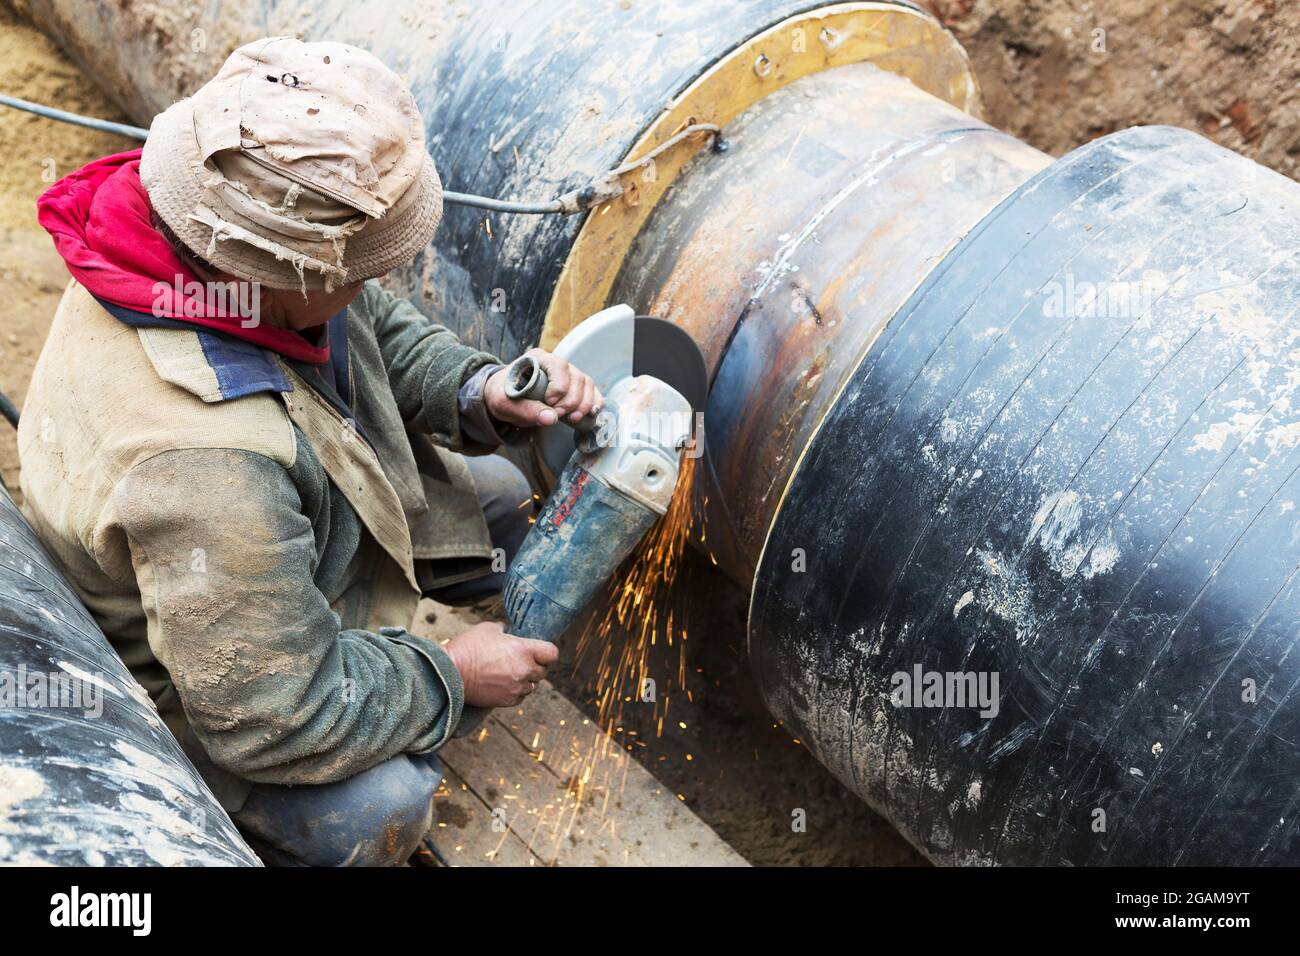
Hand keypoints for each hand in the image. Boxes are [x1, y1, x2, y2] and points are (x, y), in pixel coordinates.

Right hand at [443, 621, 557, 707]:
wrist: (451, 673)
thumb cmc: (468, 648)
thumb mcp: (488, 629)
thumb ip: (503, 631)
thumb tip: (506, 633)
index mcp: (524, 649)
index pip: (552, 653)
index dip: (547, 653)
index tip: (539, 652)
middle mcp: (525, 670)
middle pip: (543, 671)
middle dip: (534, 666)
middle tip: (519, 662)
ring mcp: (517, 687)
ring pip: (532, 686)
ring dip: (524, 680)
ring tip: (508, 674)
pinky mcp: (507, 701)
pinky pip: (520, 697)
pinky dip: (515, 692)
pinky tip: (502, 684)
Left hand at [484, 348, 601, 427]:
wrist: (504, 398)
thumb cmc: (502, 396)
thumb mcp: (505, 404)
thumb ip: (526, 410)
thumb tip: (550, 419)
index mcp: (537, 359)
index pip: (559, 366)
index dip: (559, 387)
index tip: (550, 403)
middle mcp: (555, 363)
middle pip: (576, 377)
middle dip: (571, 400)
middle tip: (558, 415)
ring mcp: (567, 374)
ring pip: (586, 384)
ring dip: (583, 404)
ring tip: (571, 419)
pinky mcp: (573, 387)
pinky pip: (591, 391)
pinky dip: (593, 403)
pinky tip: (591, 414)